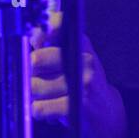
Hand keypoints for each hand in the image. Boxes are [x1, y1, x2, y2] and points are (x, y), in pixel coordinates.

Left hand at [30, 11, 126, 137]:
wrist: (108, 112)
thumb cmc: (83, 82)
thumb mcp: (75, 58)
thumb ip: (52, 46)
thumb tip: (30, 39)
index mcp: (82, 44)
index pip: (57, 25)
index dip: (40, 33)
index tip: (36, 43)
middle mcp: (85, 59)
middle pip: (35, 60)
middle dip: (31, 74)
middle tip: (41, 81)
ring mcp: (83, 82)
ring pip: (34, 86)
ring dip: (35, 96)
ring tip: (48, 98)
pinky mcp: (78, 106)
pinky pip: (40, 108)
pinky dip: (39, 112)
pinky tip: (50, 113)